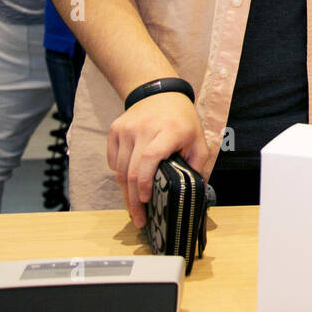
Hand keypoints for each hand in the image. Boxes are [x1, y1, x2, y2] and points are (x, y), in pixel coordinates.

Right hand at [106, 91, 208, 227]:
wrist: (160, 92)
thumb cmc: (182, 120)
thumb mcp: (198, 139)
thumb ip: (198, 164)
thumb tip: (197, 192)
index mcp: (169, 130)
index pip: (150, 158)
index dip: (145, 182)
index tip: (147, 201)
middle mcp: (144, 128)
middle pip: (131, 170)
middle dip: (134, 199)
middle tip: (139, 219)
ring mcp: (126, 129)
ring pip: (119, 169)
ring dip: (125, 191)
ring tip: (135, 206)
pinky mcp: (114, 130)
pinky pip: (113, 160)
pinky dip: (120, 173)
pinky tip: (130, 180)